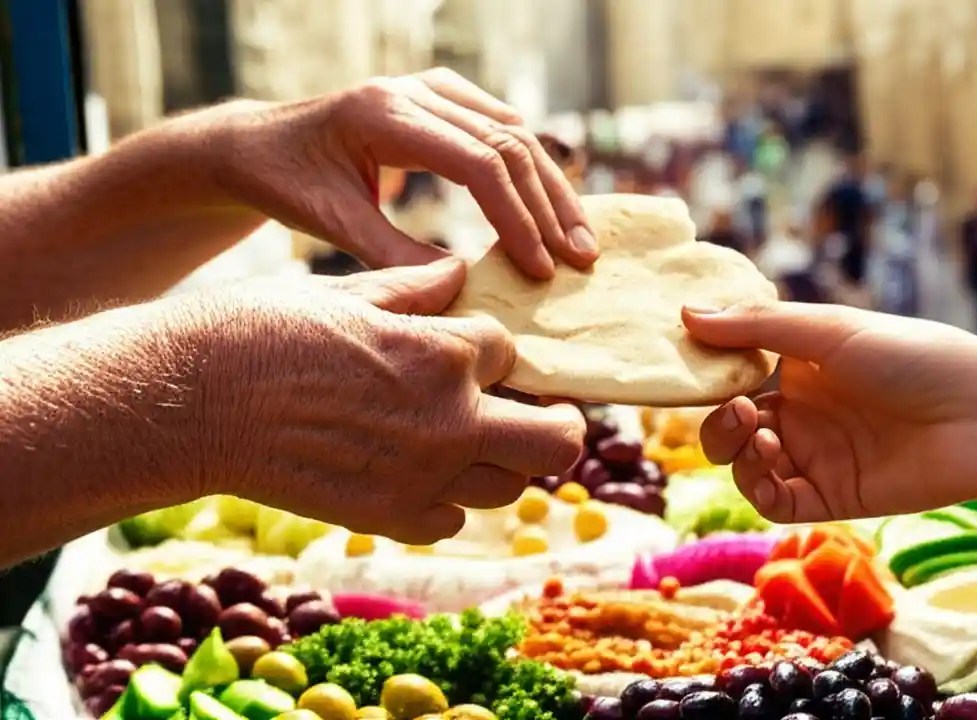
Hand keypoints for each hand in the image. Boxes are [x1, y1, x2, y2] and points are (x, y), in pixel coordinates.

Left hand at [184, 68, 596, 278]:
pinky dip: (534, 171)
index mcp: (385, 115)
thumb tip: (463, 286)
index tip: (538, 267)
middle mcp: (415, 91)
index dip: (516, 217)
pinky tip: (555, 210)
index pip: (476, 162)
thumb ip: (392, 254)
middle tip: (580, 259)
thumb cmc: (287, 184)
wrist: (259, 143)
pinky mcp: (444, 98)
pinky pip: (504, 129)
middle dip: (550, 206)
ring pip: (516, 133)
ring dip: (553, 190)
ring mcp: (433, 88)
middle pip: (509, 143)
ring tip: (580, 241)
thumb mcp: (330, 224)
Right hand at [190, 258, 584, 543]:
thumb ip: (417, 289)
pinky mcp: (386, 518)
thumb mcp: (346, 291)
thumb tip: (461, 272)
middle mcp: (451, 420)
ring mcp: (423, 477)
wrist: (189, 400)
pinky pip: (452, 519)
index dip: (496, 348)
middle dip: (556, 420)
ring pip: (513, 484)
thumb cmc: (260, 331)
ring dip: (504, 460)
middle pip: (558, 438)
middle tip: (535, 410)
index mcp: (445, 352)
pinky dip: (448, 499)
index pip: (514, 352)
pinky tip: (421, 471)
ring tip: (472, 438)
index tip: (477, 349)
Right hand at [684, 303, 976, 522]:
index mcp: (802, 367)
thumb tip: (685, 315)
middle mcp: (804, 412)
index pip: (735, 375)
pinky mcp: (829, 498)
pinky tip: (773, 460)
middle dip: (719, 422)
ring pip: (744, 465)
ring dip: (735, 451)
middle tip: (739, 412)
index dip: (709, 376)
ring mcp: (815, 457)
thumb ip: (756, 327)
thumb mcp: (829, 330)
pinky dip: (757, 484)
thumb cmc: (914, 356)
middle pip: (732, 426)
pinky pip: (772, 501)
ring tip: (760, 434)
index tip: (689, 368)